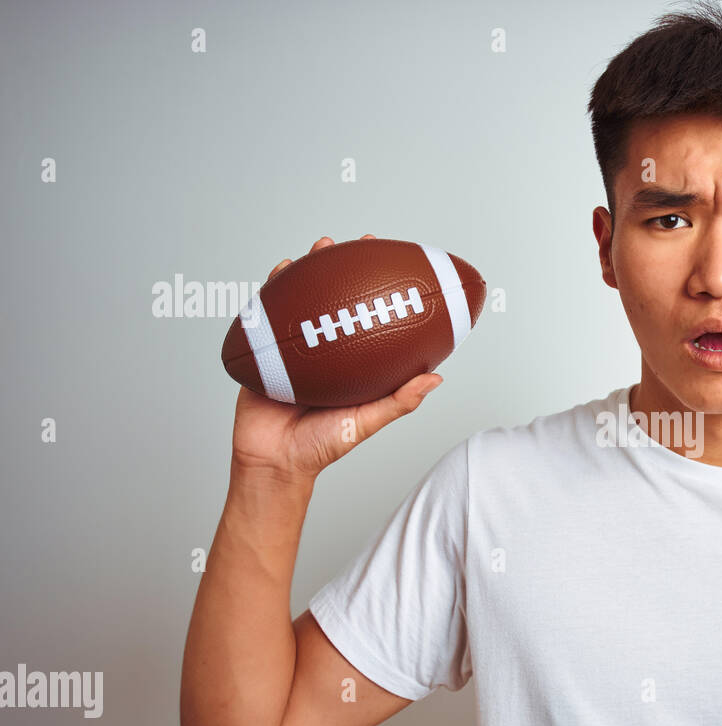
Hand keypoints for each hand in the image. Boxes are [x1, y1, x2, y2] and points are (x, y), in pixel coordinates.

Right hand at [229, 235, 442, 481]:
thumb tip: (435, 378)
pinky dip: (273, 289)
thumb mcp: (364, 423)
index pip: (372, 319)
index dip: (387, 293)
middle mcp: (325, 348)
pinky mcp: (263, 349)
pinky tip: (282, 269)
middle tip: (365, 242)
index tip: (405, 268)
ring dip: (313, 268)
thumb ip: (398, 402)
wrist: (273, 462)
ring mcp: (293, 346)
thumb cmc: (320, 447)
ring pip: (304, 298)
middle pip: (339, 299)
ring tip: (323, 246)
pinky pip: (267, 312)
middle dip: (351, 267)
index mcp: (352, 362)